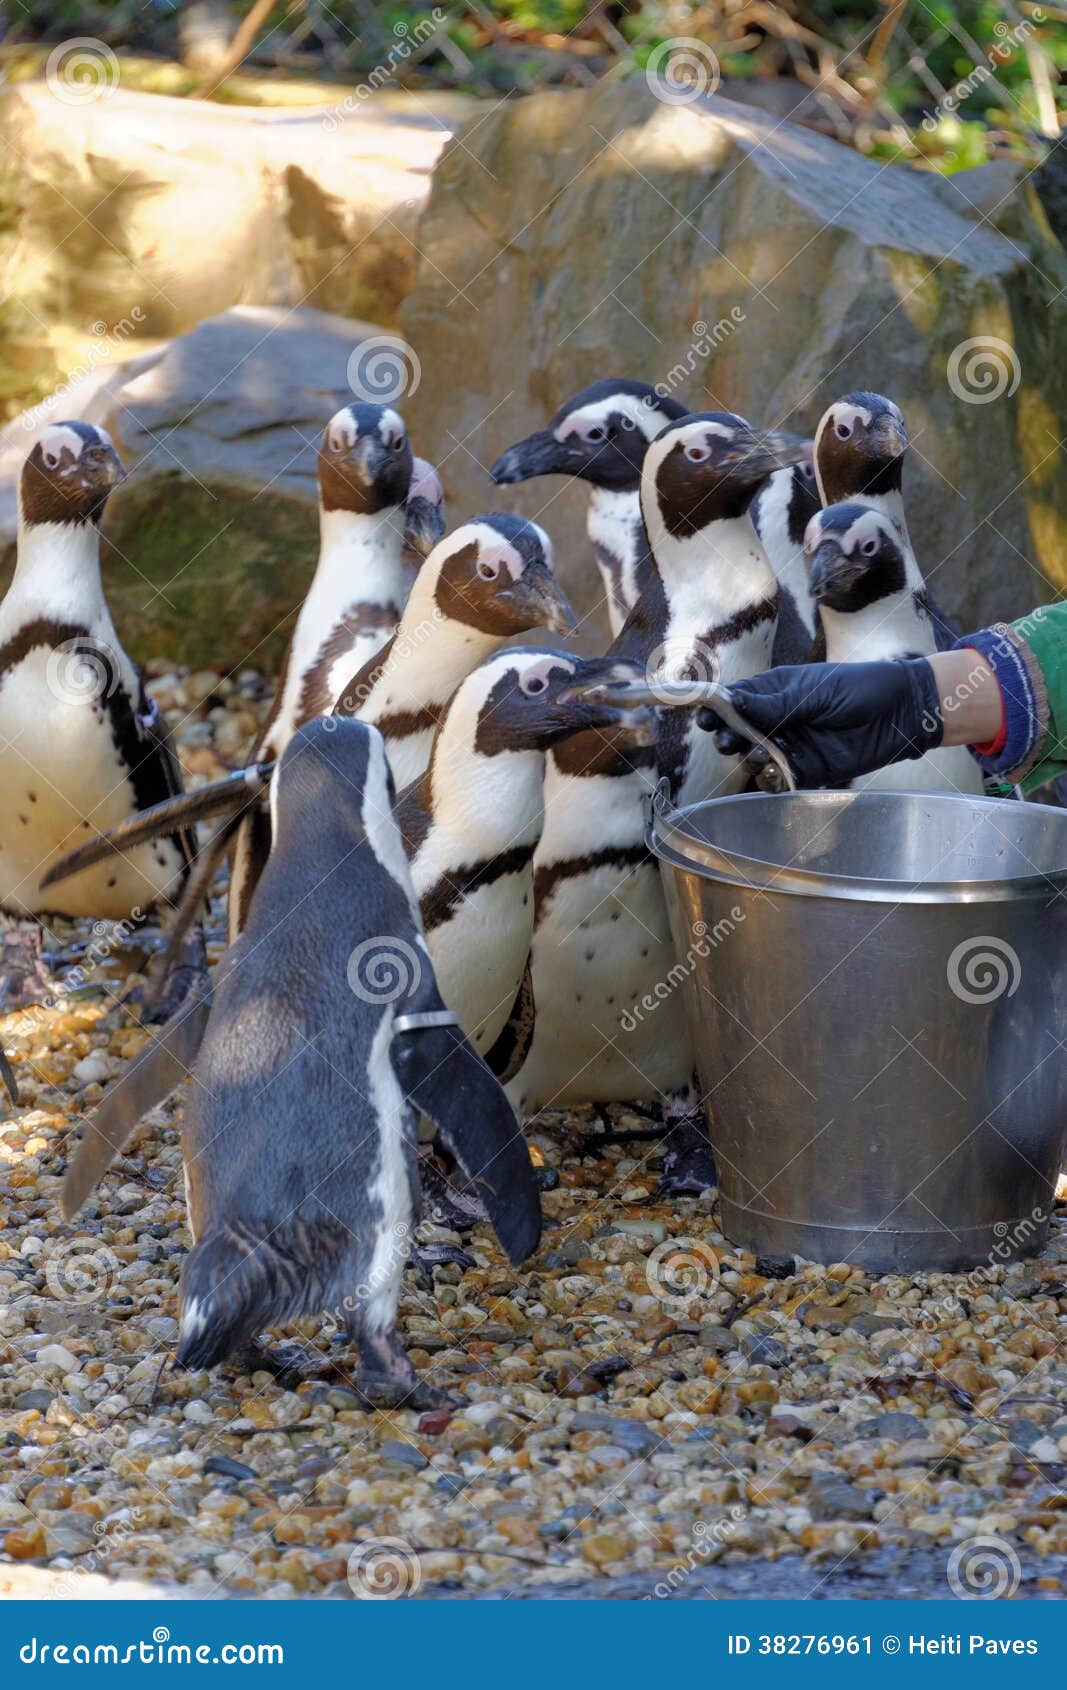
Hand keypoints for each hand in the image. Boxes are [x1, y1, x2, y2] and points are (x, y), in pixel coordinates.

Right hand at [696, 660, 943, 788]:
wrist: (900, 712)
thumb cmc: (859, 688)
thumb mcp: (813, 691)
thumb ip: (774, 703)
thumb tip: (731, 702)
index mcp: (774, 693)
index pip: (734, 701)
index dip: (716, 710)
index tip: (705, 718)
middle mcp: (776, 721)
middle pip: (737, 733)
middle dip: (727, 737)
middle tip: (727, 741)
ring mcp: (789, 747)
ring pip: (753, 759)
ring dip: (749, 758)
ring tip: (759, 754)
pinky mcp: (805, 771)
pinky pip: (778, 781)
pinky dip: (771, 781)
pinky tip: (775, 774)